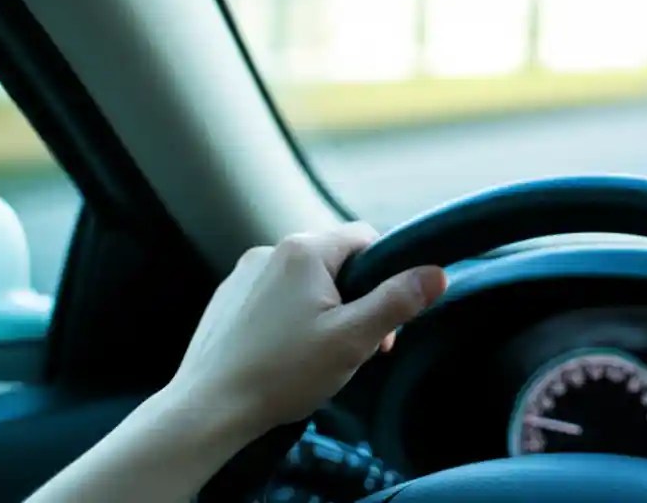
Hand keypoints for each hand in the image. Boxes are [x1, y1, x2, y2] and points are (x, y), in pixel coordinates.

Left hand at [167, 222, 447, 439]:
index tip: (384, 320)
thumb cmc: (283, 373)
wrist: (209, 409)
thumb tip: (437, 273)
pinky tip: (285, 355)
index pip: (365, 238)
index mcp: (304, 250)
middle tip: (356, 347)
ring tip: (317, 356)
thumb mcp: (353, 339)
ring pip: (304, 282)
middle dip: (354, 300)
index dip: (385, 276)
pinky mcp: (226, 300)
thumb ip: (397, 302)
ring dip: (322, 310)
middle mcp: (270, 251)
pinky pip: (273, 298)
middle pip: (335, 263)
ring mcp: (243, 275)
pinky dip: (289, 319)